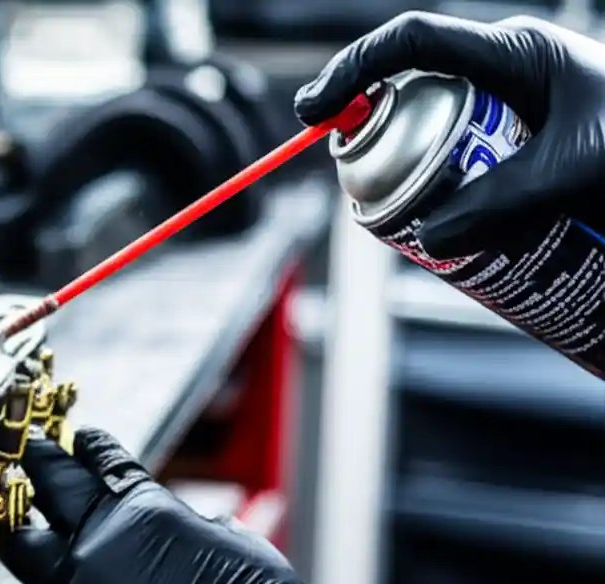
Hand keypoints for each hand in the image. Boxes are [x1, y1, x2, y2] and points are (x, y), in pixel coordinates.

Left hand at [3, 428, 357, 583]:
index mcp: (138, 511)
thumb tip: (187, 527)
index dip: (88, 448)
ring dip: (37, 551)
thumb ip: (188, 529)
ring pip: (25, 558)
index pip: (100, 461)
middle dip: (41, 469)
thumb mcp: (233, 548)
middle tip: (35, 457)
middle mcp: (90, 547)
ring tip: (39, 546)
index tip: (78, 441)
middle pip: (46, 489)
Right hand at [294, 11, 604, 256]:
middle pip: (410, 97)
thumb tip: (426, 238)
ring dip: (415, 180)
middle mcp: (503, 74)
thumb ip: (502, 202)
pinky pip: (463, 165)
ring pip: (434, 139)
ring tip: (413, 225)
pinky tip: (457, 236)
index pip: (409, 42)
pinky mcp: (517, 145)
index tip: (313, 111)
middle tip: (362, 191)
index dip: (352, 70)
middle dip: (377, 143)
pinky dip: (449, 199)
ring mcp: (509, 109)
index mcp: (511, 52)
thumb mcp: (574, 170)